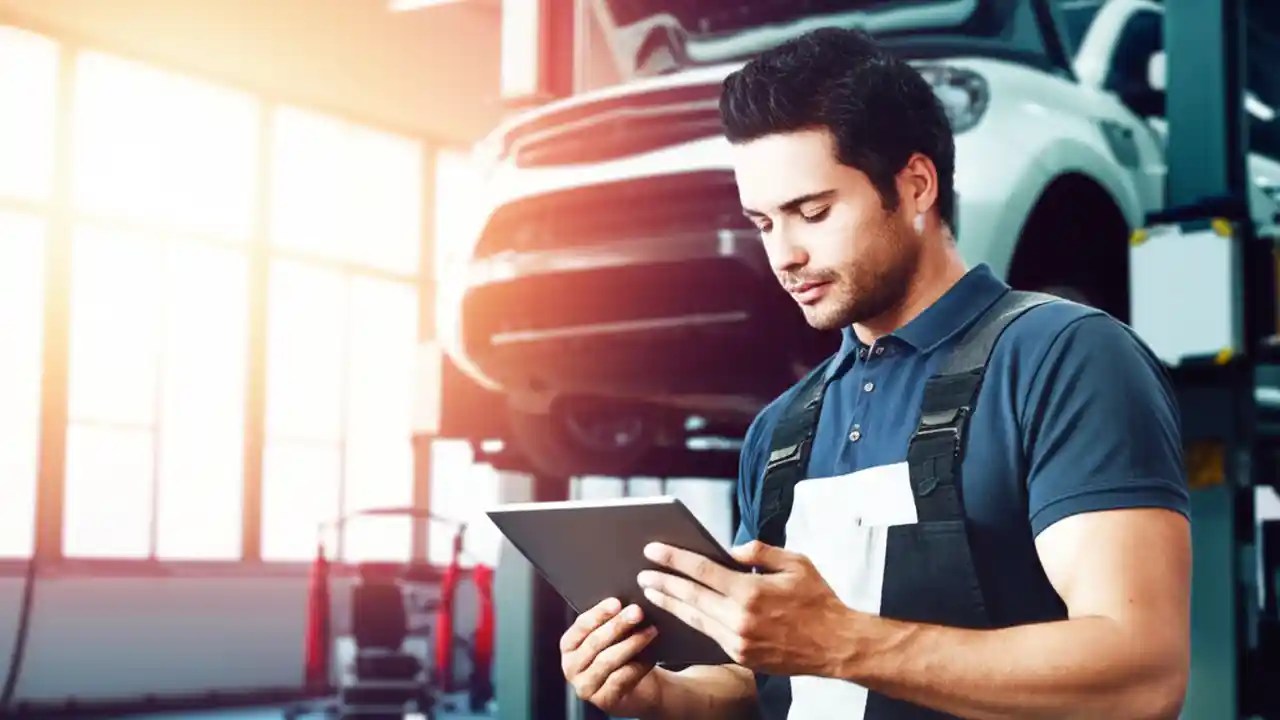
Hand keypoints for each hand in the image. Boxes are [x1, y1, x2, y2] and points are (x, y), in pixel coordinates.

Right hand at [560, 597, 666, 716]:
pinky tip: (652, 655)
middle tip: (638, 612)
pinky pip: (620, 679)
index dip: (599, 613)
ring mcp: (585, 687)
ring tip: (651, 631)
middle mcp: (571, 667)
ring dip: (632, 643)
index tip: (617, 601)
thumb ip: (613, 621)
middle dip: (618, 625)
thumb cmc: (625, 655)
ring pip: (607, 660)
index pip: (581, 626)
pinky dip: (638, 665)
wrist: (642, 689)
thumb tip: (627, 601)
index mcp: (569, 646)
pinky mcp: (603, 701)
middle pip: (594, 642)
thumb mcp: (614, 636)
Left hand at [638, 540, 855, 676]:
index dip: (674, 559)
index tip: (653, 550)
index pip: (702, 570)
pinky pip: (708, 634)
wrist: (837, 645)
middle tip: (642, 573)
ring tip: (652, 592)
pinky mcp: (741, 655)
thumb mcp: (795, 562)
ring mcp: (739, 641)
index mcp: (751, 590)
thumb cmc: (819, 600)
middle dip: (663, 583)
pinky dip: (691, 621)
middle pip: (690, 596)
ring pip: (694, 618)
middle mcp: (740, 618)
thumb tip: (728, 550)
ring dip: (670, 604)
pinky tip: (680, 612)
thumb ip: (758, 551)